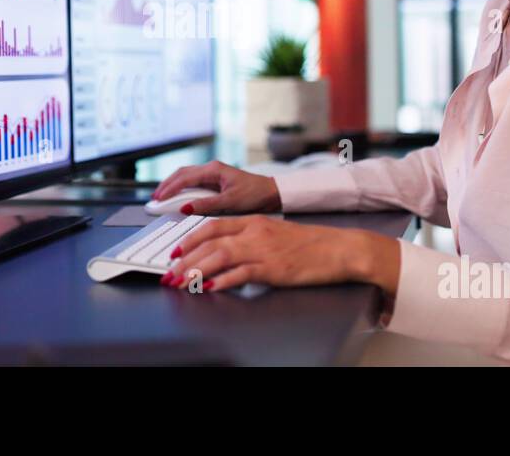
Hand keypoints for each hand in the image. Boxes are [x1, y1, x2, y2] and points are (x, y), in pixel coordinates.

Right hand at [152, 160, 281, 214]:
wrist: (272, 192)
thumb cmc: (255, 194)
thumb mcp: (230, 201)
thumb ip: (206, 205)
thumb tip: (184, 208)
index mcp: (213, 170)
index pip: (184, 177)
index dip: (169, 189)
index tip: (158, 199)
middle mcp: (211, 169)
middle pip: (181, 174)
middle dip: (166, 185)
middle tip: (155, 199)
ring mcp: (213, 174)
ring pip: (186, 177)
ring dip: (173, 186)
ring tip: (162, 198)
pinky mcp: (215, 181)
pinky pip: (193, 182)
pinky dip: (182, 189)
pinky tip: (177, 197)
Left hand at [159, 215, 401, 294]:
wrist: (339, 248)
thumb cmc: (310, 244)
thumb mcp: (275, 233)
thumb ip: (250, 238)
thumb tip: (225, 251)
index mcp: (254, 221)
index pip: (213, 225)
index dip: (190, 238)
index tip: (176, 250)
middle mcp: (255, 232)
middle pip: (210, 242)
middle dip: (185, 258)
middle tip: (170, 271)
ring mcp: (264, 250)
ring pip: (220, 256)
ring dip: (196, 269)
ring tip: (182, 281)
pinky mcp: (274, 268)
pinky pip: (241, 273)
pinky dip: (223, 281)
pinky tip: (210, 287)